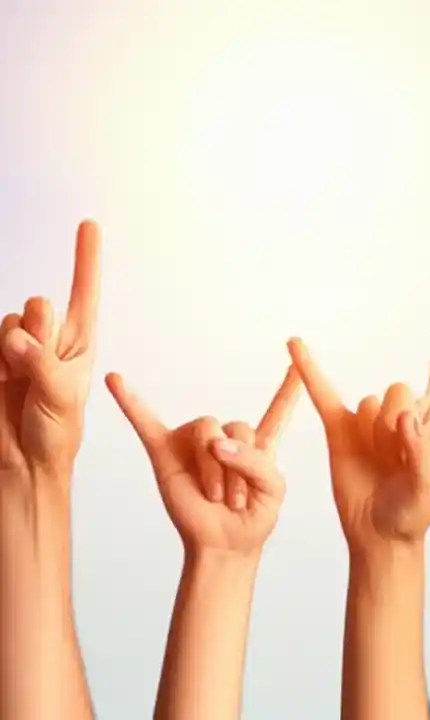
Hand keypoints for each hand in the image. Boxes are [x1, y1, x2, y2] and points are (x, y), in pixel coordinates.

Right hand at [0, 221, 99, 480]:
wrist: (23, 461)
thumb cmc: (56, 433)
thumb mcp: (61, 398)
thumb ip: (41, 362)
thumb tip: (17, 337)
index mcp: (79, 342)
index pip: (85, 292)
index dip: (86, 257)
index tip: (90, 224)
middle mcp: (49, 338)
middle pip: (37, 304)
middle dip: (36, 331)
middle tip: (38, 369)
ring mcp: (16, 346)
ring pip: (8, 321)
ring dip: (12, 350)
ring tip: (21, 384)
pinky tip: (3, 379)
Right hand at [105, 368, 298, 554]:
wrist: (225, 545)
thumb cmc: (252, 518)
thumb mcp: (273, 488)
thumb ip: (256, 460)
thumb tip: (215, 444)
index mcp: (257, 444)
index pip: (277, 410)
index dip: (289, 387)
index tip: (300, 355)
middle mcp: (225, 438)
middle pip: (237, 428)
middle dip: (240, 468)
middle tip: (237, 501)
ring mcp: (193, 444)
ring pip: (207, 433)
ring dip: (215, 470)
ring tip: (215, 496)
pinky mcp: (165, 453)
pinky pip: (145, 421)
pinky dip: (129, 401)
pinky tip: (116, 380)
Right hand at [288, 298, 429, 550]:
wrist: (378, 535)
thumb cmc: (413, 513)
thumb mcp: (426, 489)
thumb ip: (421, 453)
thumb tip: (405, 417)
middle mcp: (405, 413)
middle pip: (399, 390)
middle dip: (396, 422)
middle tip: (398, 459)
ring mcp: (371, 419)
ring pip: (369, 402)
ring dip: (371, 433)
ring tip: (379, 464)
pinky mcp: (341, 429)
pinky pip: (323, 393)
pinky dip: (309, 369)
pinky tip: (295, 344)